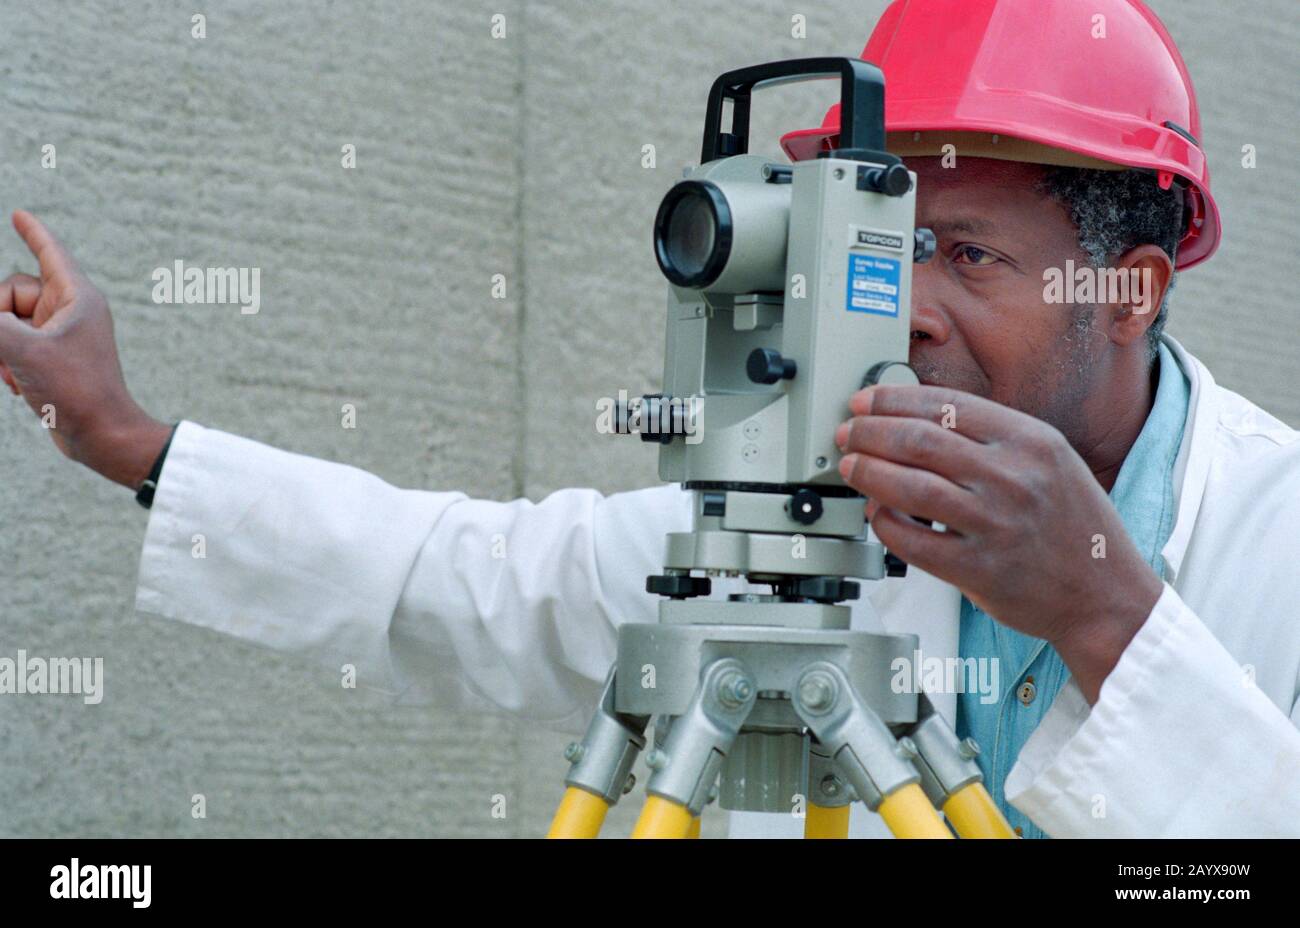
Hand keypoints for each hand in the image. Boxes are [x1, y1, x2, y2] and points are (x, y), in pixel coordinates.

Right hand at [0, 210, 171, 488]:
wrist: (101, 436)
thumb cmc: (74, 390)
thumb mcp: (20, 350)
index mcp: (76, 298)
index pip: (50, 253)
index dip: (33, 232)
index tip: (20, 214)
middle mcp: (71, 311)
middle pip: (12, 292)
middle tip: (3, 350)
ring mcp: (62, 335)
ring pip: (7, 322)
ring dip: (0, 347)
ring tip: (13, 375)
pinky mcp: (53, 358)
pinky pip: (14, 347)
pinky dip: (8, 363)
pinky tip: (19, 387)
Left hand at [834, 383, 1163, 703]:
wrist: (1104, 595)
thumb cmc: (1072, 525)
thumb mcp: (1049, 460)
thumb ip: (991, 437)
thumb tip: (916, 417)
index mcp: (1031, 441)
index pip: (945, 403)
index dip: (893, 399)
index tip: (865, 401)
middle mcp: (1013, 478)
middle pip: (918, 439)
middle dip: (870, 432)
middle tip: (847, 433)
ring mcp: (995, 525)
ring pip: (908, 486)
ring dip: (867, 472)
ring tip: (850, 466)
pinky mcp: (977, 569)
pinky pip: (912, 540)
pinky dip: (884, 522)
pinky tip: (875, 512)